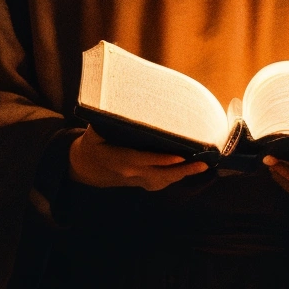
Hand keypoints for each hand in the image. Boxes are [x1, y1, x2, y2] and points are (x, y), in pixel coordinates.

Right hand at [69, 126, 206, 191]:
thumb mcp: (93, 134)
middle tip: (203, 163)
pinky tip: (190, 170)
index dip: (163, 160)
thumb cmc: (92, 146)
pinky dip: (175, 177)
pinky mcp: (141, 184)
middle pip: (161, 174)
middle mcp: (131, 173)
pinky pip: (161, 183)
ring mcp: (137, 181)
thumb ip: (104, 122)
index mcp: (121, 159)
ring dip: (184, 175)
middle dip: (183, 170)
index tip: (179, 156)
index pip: (145, 160)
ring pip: (164, 181)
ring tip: (203, 166)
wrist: (85, 168)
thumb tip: (113, 105)